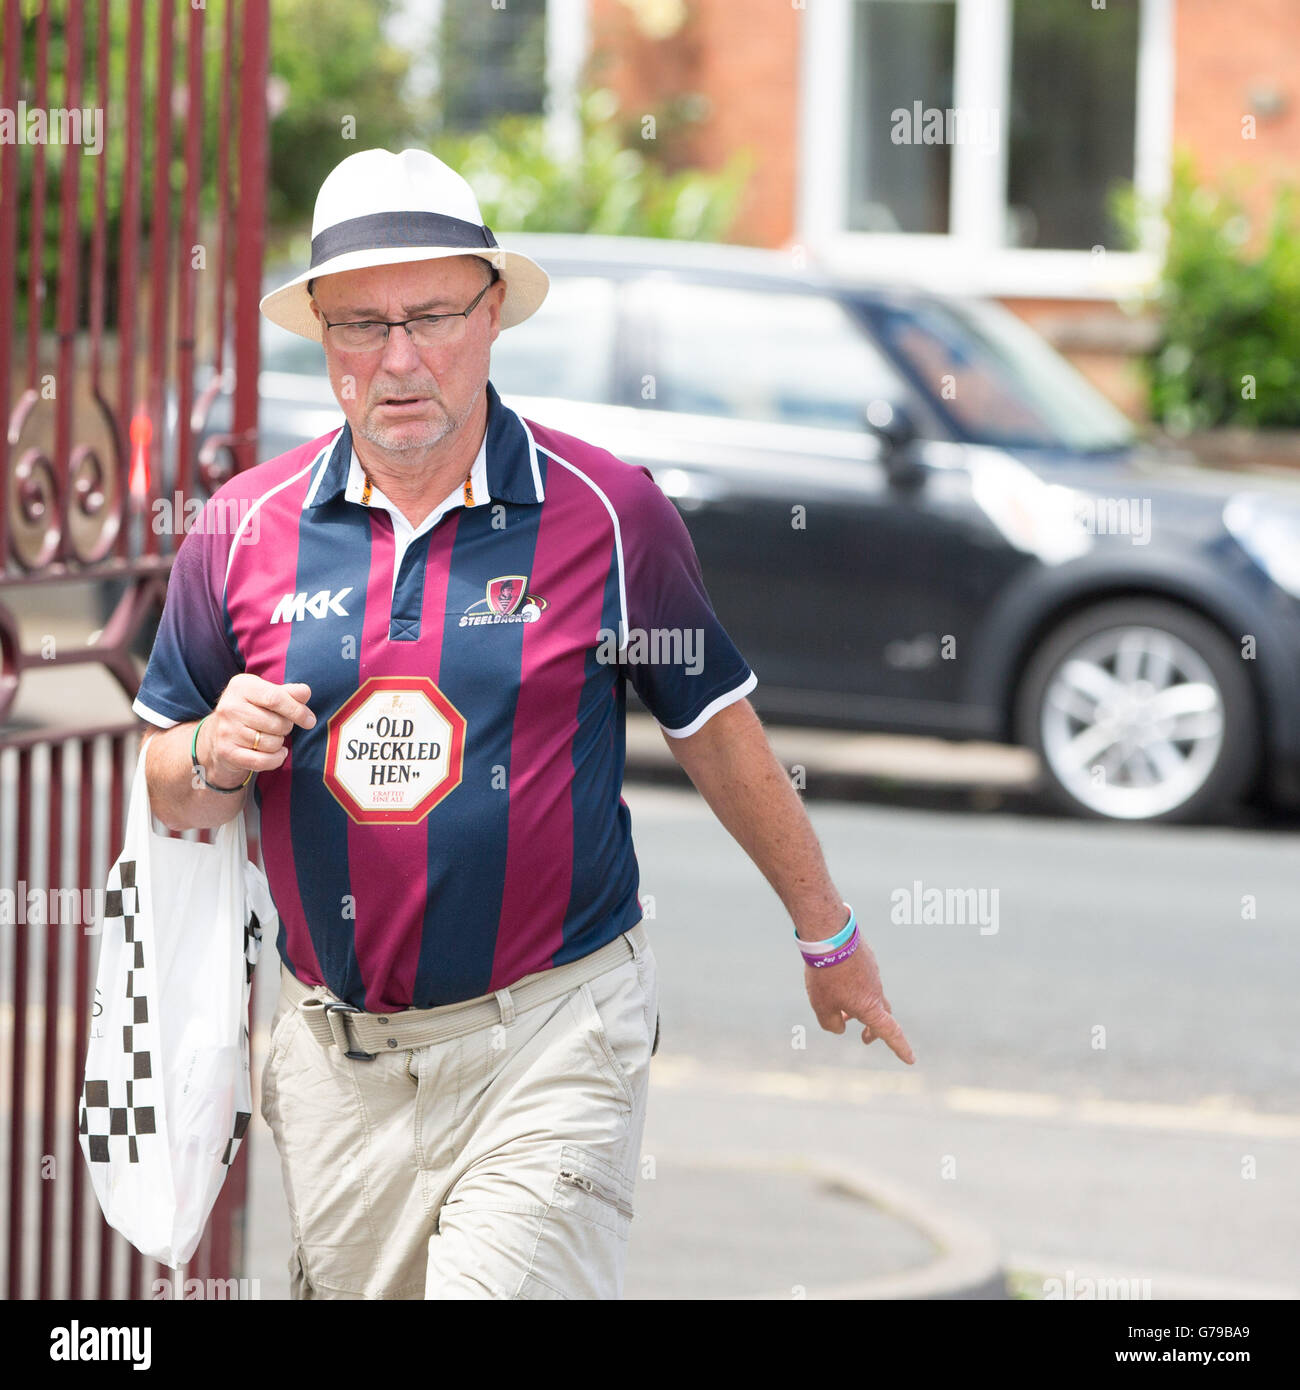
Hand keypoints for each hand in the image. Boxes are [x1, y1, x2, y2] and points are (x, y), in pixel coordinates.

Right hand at [197, 675, 314, 787]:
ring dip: (279, 743)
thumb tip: (305, 693)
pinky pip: (263, 761)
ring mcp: (226, 730)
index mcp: (241, 686)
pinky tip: (277, 753)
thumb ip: (289, 693)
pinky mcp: (226, 752)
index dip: (297, 711)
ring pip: (271, 743)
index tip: (310, 721)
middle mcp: (230, 707)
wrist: (217, 734)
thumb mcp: (267, 694)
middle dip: (287, 727)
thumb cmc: (252, 710)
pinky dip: (276, 759)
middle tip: (280, 726)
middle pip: (277, 723)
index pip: (275, 698)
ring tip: (271, 737)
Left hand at [804, 940, 914, 1063]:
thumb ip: (832, 1024)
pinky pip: (863, 976)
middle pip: (882, 1014)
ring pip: (870, 993)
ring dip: (857, 1004)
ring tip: (837, 1005)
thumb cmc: (826, 975)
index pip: (890, 1032)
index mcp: (870, 1007)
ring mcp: (873, 972)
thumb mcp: (822, 1007)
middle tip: (864, 1038)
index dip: (901, 1048)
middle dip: (874, 1029)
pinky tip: (835, 978)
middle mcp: (877, 990)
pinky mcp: (867, 957)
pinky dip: (853, 984)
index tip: (910, 1060)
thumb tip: (840, 1026)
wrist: (829, 936)